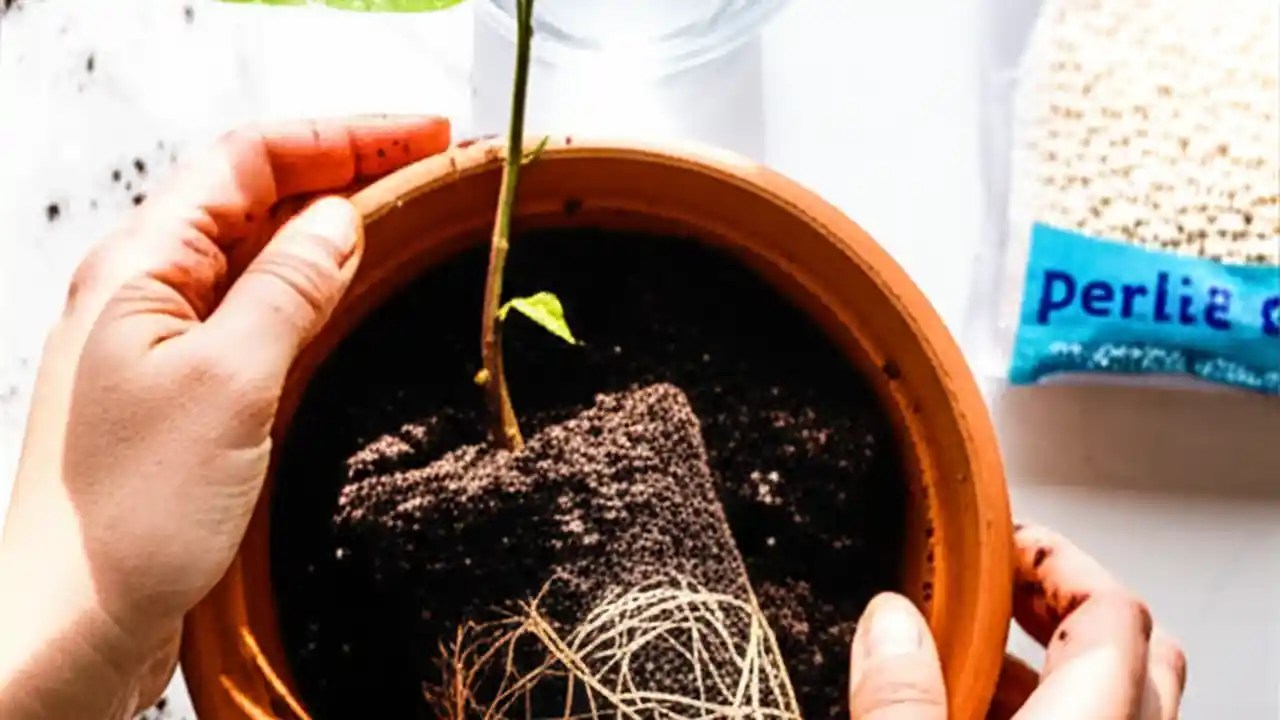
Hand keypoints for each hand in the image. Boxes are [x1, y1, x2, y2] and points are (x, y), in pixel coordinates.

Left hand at [0, 115, 449, 718]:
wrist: (73, 627)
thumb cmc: (126, 517)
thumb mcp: (228, 385)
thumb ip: (287, 290)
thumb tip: (341, 220)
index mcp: (139, 268)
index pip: (248, 158)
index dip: (342, 134)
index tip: (424, 133)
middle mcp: (146, 291)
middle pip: (255, 195)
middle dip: (345, 168)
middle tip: (432, 165)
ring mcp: (164, 339)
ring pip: (259, 251)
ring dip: (332, 225)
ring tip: (409, 215)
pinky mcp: (185, 388)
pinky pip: (257, 310)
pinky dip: (312, 288)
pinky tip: (353, 295)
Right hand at [848, 524, 1186, 718]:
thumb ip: (901, 697)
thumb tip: (889, 621)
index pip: (1115, 613)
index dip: (1059, 560)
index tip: (999, 541)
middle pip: (1133, 653)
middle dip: (1064, 605)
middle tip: (996, 586)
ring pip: (1112, 701)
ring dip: (1046, 664)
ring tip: (962, 653)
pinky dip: (1039, 708)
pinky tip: (966, 711)